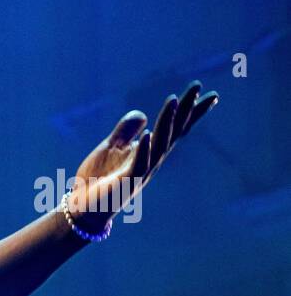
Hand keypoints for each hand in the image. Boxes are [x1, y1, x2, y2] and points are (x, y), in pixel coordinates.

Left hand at [70, 80, 217, 228]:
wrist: (83, 209)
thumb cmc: (98, 179)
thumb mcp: (112, 147)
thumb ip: (126, 130)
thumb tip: (144, 115)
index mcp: (149, 152)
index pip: (175, 128)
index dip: (191, 112)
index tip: (211, 94)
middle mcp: (151, 161)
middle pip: (173, 132)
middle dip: (185, 109)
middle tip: (197, 87)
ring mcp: (141, 172)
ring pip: (159, 144)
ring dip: (166, 122)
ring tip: (173, 100)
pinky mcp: (126, 183)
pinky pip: (138, 165)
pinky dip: (144, 150)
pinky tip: (148, 134)